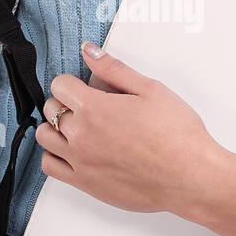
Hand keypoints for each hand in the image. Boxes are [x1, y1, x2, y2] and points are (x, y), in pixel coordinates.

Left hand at [33, 40, 218, 214]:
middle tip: (86, 106)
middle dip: (65, 103)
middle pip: (51, 109)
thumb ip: (114, 69)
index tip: (82, 87)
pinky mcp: (85, 184)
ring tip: (78, 128)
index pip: (59, 85)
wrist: (190, 177)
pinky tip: (72, 151)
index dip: (71, 82)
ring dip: (56, 128)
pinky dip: (54, 155)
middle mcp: (81, 135)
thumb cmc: (178, 136)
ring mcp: (80, 162)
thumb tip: (90, 51)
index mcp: (95, 108)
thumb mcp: (150, 90)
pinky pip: (50, 167)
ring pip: (45, 137)